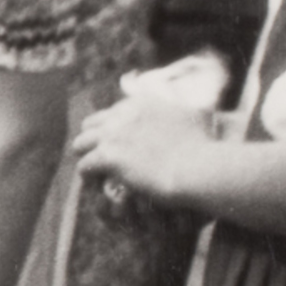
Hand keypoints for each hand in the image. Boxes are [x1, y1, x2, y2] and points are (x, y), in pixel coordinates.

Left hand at [73, 91, 214, 205]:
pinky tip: (93, 182)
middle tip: (99, 156)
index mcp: (141, 103)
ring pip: (81, 143)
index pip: (113, 112)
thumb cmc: (204, 148)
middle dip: (93, 140)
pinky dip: (87, 175)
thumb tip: (195, 111)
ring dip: (86, 156)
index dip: (113, 130)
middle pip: (91, 124)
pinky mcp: (108, 155)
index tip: (118, 144)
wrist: (198, 167)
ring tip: (92, 171)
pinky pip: (84, 165)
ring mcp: (114, 134)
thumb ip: (185, 111)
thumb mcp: (196, 117)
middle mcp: (123, 114)